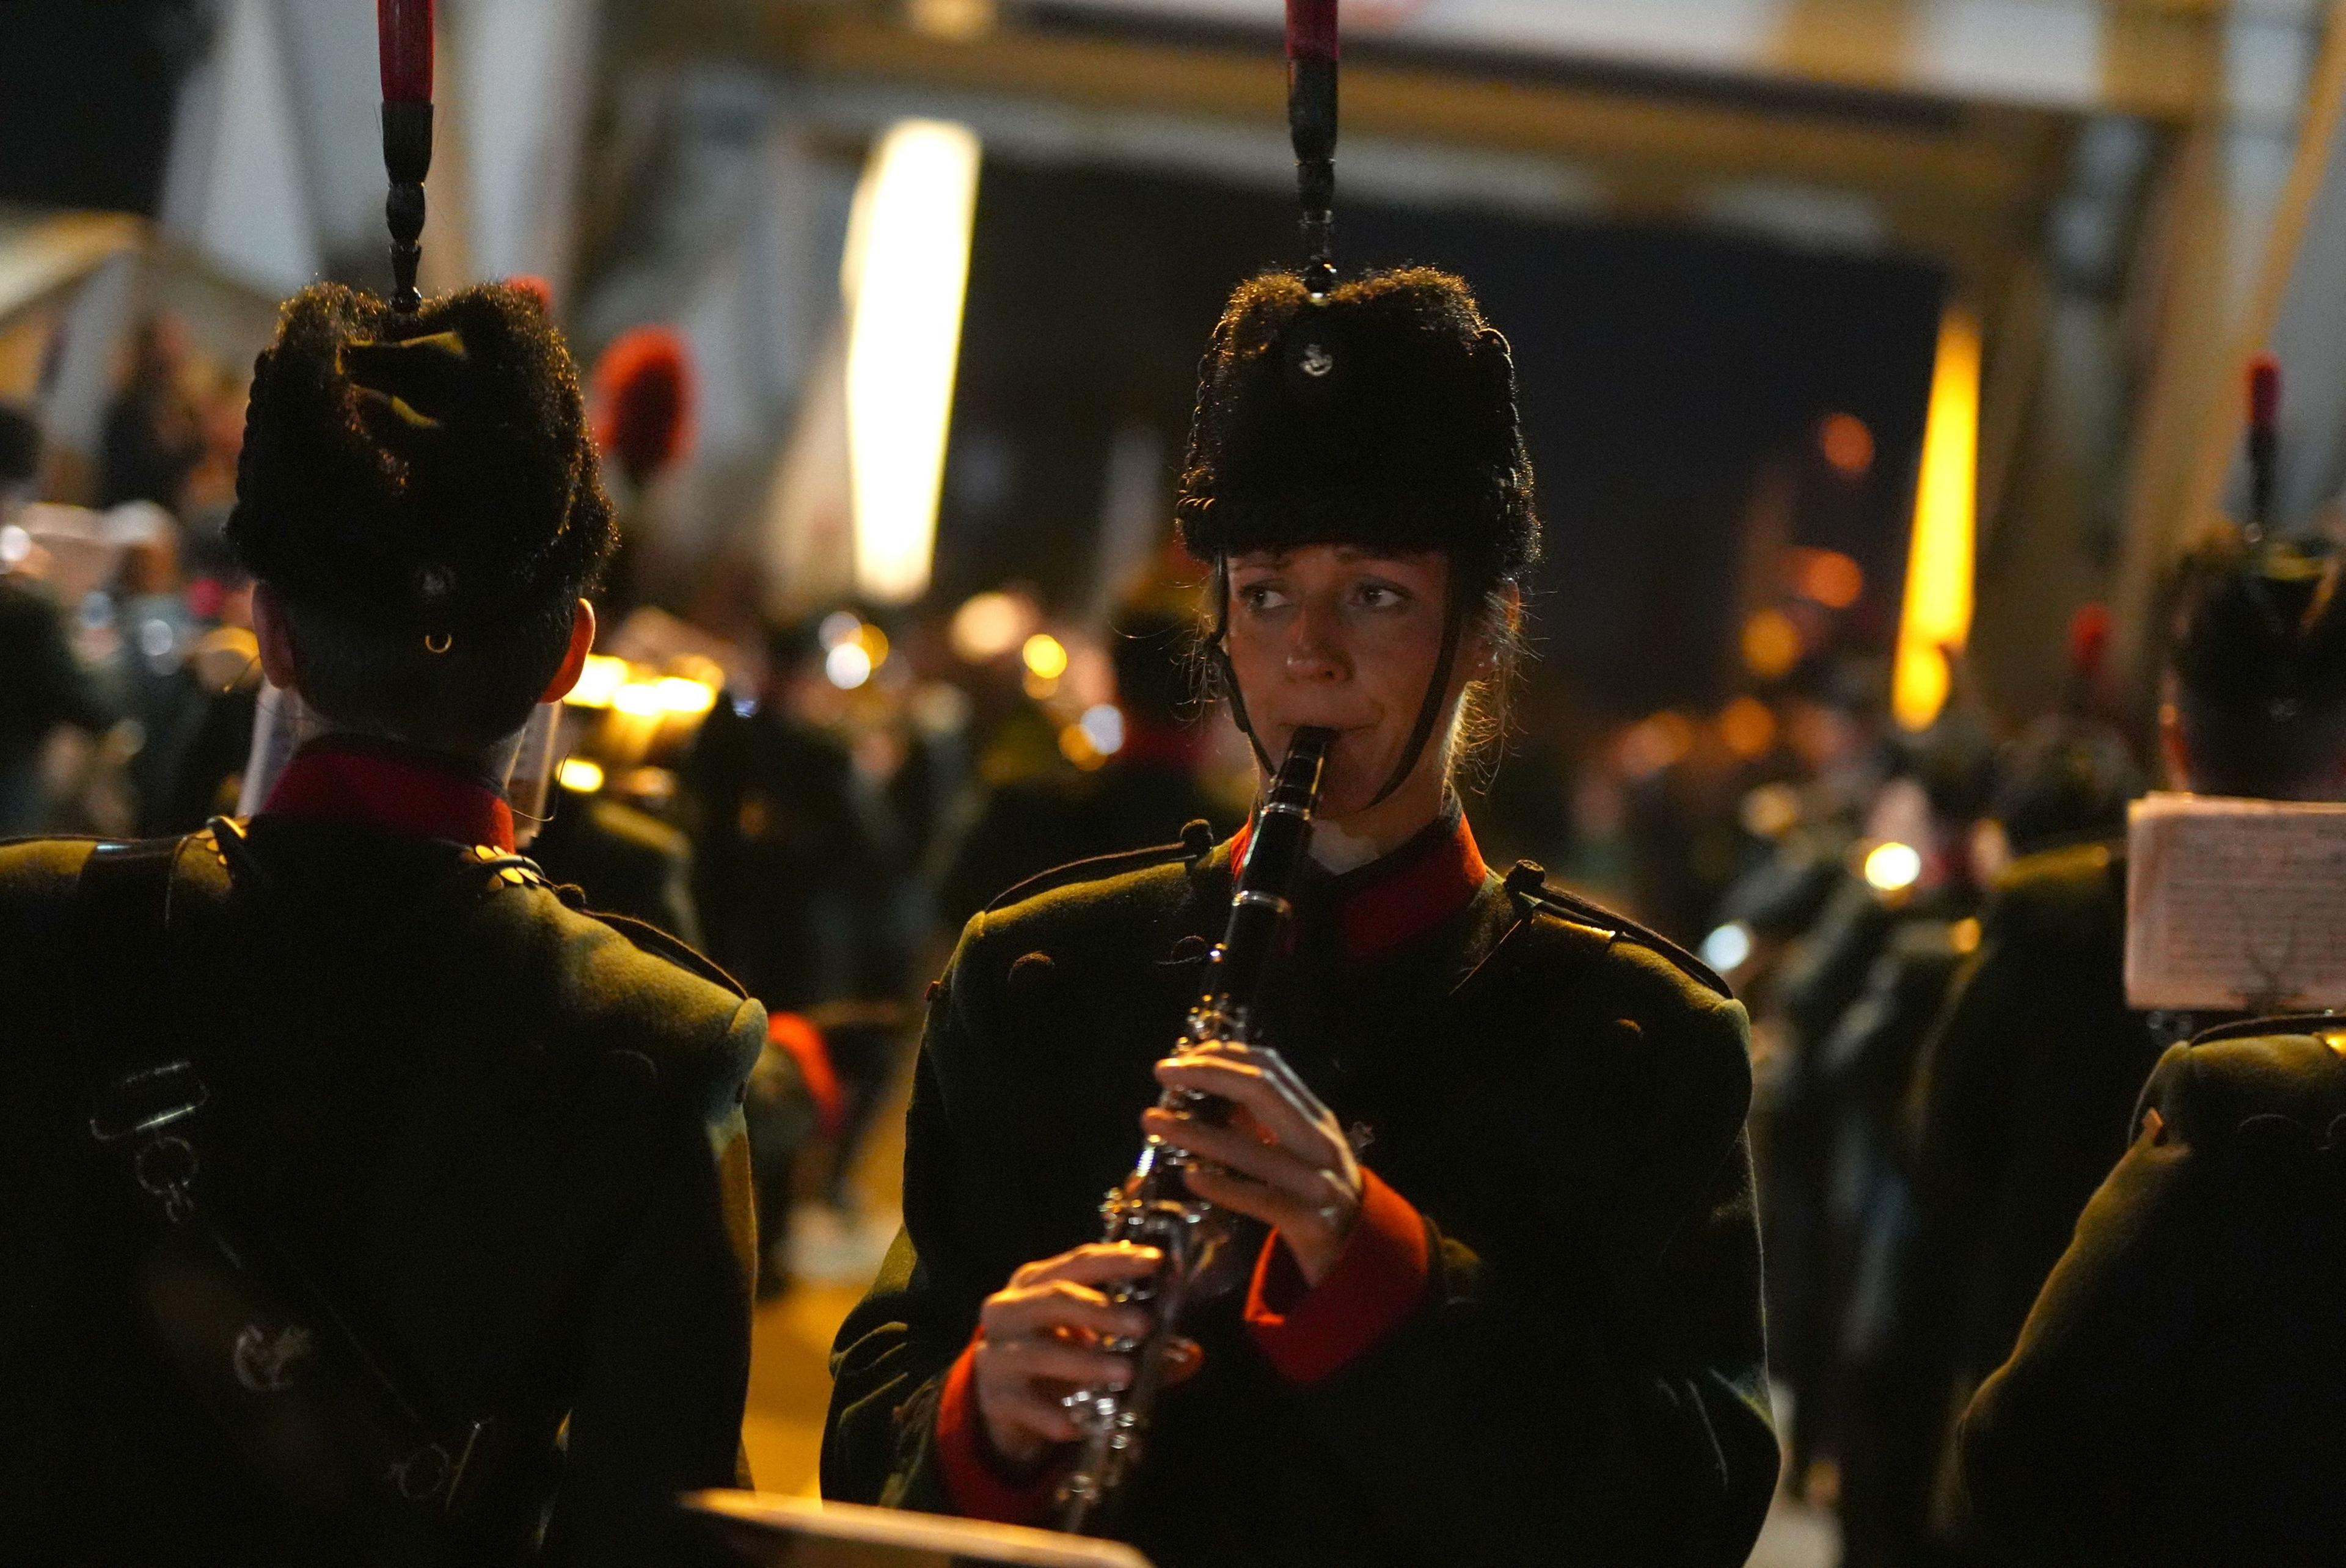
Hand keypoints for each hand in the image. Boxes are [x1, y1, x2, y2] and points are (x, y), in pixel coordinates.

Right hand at [970, 1244, 1157, 1469]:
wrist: (1003, 1401)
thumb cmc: (1056, 1355)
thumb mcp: (1089, 1338)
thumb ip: (1133, 1339)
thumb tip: (1190, 1352)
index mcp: (1036, 1282)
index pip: (1078, 1262)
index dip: (1117, 1259)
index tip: (1157, 1262)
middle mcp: (1009, 1309)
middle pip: (1054, 1299)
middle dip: (1102, 1310)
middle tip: (1144, 1325)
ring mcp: (996, 1353)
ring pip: (1038, 1352)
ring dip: (1085, 1362)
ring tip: (1125, 1373)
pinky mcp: (993, 1396)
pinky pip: (1023, 1405)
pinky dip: (1050, 1415)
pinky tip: (1076, 1425)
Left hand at [1147, 1041, 1363, 1287]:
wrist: (1362, 1260)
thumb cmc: (1316, 1198)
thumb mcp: (1296, 1153)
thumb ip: (1260, 1125)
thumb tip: (1206, 1095)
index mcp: (1315, 1118)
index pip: (1269, 1068)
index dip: (1222, 1055)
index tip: (1181, 1057)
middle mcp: (1319, 1141)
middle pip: (1261, 1090)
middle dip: (1208, 1075)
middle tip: (1162, 1073)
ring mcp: (1318, 1181)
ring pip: (1251, 1148)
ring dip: (1195, 1131)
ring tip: (1153, 1122)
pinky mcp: (1310, 1221)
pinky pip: (1259, 1199)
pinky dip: (1222, 1186)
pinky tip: (1189, 1178)